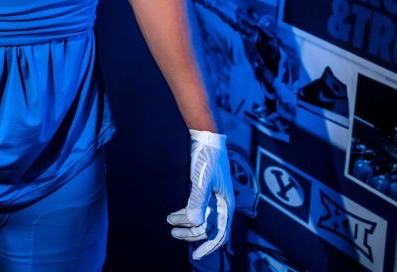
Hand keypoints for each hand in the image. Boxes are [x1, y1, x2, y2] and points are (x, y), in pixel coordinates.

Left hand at [167, 129, 232, 259]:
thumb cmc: (208, 159)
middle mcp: (221, 204)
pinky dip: (185, 214)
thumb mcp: (202, 180)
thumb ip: (198, 201)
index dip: (209, 247)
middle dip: (191, 234)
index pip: (220, 233)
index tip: (197, 256)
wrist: (207, 139)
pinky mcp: (204, 192)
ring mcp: (213, 199)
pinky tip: (173, 215)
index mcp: (226, 205)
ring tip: (169, 220)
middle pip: (208, 228)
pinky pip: (196, 209)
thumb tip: (194, 223)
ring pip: (200, 219)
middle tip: (174, 233)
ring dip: (185, 223)